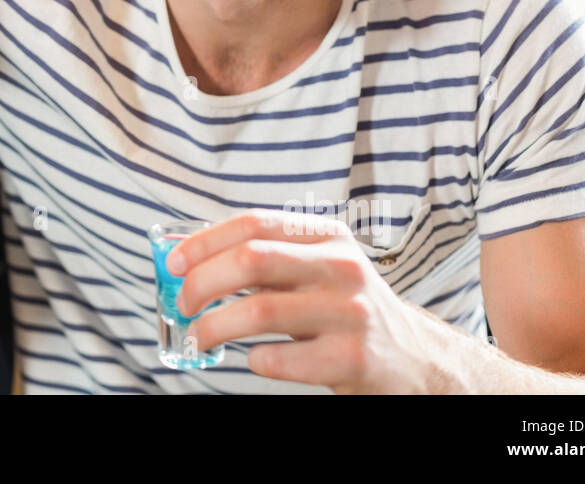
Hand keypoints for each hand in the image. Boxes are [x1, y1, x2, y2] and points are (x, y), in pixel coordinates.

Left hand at [166, 209, 438, 393]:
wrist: (412, 359)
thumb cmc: (344, 310)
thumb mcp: (314, 270)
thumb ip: (261, 259)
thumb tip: (184, 257)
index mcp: (328, 236)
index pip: (254, 223)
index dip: (204, 241)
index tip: (172, 262)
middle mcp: (343, 267)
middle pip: (250, 260)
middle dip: (201, 283)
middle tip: (183, 305)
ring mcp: (350, 313)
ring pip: (258, 311)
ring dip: (213, 326)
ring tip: (199, 337)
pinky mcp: (351, 359)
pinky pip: (277, 358)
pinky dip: (252, 360)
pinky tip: (256, 358)